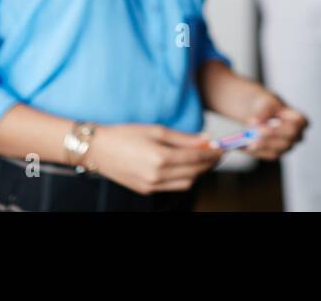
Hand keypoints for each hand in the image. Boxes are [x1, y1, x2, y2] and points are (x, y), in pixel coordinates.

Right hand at [89, 123, 222, 195]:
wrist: (97, 149)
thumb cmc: (125, 134)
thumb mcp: (157, 130)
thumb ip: (184, 138)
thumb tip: (207, 139)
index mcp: (160, 158)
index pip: (197, 157)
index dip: (213, 153)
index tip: (224, 147)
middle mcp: (157, 176)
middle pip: (195, 173)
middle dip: (209, 163)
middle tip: (218, 152)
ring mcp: (151, 186)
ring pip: (186, 183)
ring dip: (199, 172)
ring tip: (204, 159)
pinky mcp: (146, 190)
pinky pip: (173, 187)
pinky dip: (185, 178)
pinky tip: (187, 166)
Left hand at [231, 86, 308, 160]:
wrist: (259, 112)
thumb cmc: (267, 105)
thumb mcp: (266, 103)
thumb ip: (263, 112)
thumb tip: (257, 123)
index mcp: (299, 120)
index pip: (299, 124)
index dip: (284, 126)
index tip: (268, 124)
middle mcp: (296, 136)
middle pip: (287, 140)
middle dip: (270, 137)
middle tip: (256, 132)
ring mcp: (286, 147)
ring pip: (276, 151)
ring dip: (260, 146)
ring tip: (246, 140)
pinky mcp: (275, 153)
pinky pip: (265, 155)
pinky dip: (252, 151)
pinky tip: (240, 146)